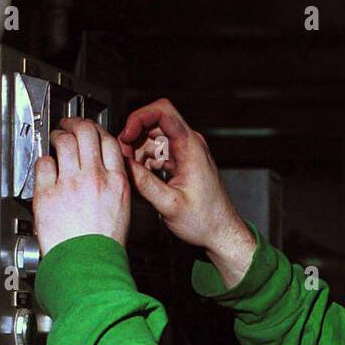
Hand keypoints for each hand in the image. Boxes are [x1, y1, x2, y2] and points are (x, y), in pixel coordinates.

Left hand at [33, 117, 129, 256]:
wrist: (88, 267)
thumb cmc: (104, 248)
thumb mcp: (122, 212)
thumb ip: (114, 186)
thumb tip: (103, 170)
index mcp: (117, 182)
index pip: (108, 141)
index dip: (97, 130)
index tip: (91, 131)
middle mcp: (94, 178)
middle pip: (86, 132)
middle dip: (75, 123)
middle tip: (68, 125)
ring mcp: (70, 184)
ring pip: (64, 141)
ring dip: (58, 136)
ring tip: (55, 140)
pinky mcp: (47, 193)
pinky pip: (43, 164)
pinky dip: (44, 162)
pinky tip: (45, 168)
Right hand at [118, 98, 253, 266]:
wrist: (221, 232)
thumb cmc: (206, 221)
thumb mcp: (170, 204)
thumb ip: (144, 183)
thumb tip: (123, 166)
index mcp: (191, 147)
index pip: (162, 111)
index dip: (138, 118)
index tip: (125, 136)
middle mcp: (190, 144)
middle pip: (155, 123)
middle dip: (134, 137)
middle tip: (124, 157)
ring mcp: (186, 153)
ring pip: (154, 138)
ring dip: (138, 151)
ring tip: (132, 171)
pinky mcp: (182, 163)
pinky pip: (159, 152)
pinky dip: (146, 161)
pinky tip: (142, 176)